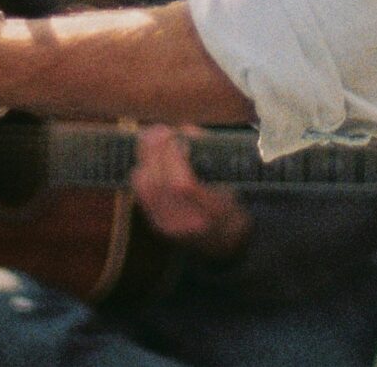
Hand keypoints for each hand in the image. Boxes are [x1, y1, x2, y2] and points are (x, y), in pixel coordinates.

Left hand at [128, 126, 249, 256]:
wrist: (225, 246)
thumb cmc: (234, 208)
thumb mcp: (236, 183)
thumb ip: (213, 156)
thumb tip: (185, 131)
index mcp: (212, 213)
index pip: (181, 185)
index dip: (174, 154)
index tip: (178, 135)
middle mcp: (185, 223)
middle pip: (155, 184)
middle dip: (155, 149)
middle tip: (163, 130)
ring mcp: (166, 225)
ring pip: (143, 186)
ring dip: (146, 157)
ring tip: (156, 140)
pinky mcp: (154, 223)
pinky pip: (140, 191)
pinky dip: (144, 169)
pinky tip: (153, 159)